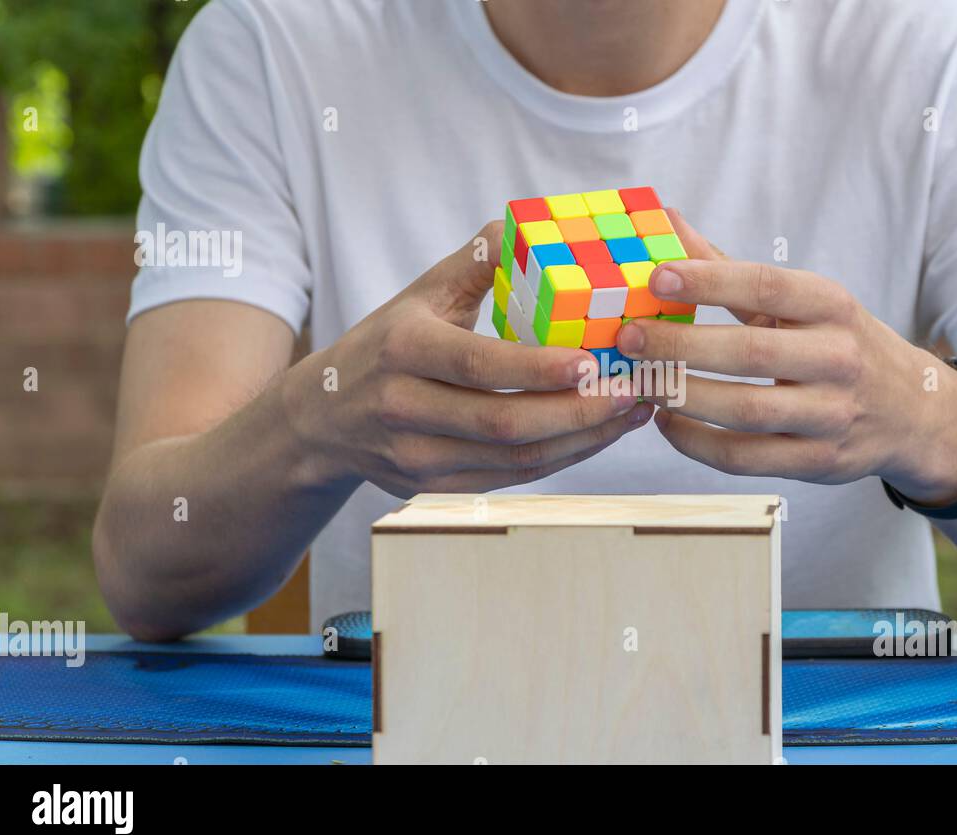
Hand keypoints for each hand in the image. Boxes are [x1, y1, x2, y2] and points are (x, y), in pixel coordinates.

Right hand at [284, 222, 651, 496]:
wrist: (322, 417)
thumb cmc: (388, 341)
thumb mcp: (422, 292)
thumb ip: (481, 259)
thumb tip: (541, 224)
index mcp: (402, 348)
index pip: (476, 364)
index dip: (537, 369)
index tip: (593, 361)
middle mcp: (403, 407)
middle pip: (503, 423)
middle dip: (579, 411)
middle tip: (633, 390)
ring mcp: (416, 456)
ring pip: (514, 459)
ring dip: (583, 439)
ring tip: (632, 412)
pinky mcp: (434, 488)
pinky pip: (511, 478)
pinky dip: (562, 459)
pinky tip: (598, 435)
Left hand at [617, 212, 956, 502]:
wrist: (912, 411)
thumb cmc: (837, 345)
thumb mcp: (801, 302)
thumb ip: (731, 270)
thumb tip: (668, 222)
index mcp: (832, 306)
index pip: (767, 286)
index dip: (710, 280)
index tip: (656, 277)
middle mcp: (838, 358)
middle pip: (751, 352)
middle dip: (681, 345)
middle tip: (630, 339)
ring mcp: (831, 414)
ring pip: (746, 410)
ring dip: (684, 398)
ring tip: (640, 382)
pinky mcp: (819, 461)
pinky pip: (746, 458)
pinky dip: (698, 443)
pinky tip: (667, 422)